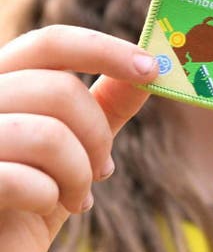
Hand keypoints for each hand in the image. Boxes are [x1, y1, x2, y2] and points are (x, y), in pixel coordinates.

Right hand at [0, 25, 155, 251]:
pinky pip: (22, 179)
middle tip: (102, 170)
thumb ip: (105, 107)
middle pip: (59, 90)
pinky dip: (49, 197)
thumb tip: (151, 70)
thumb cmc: (27, 202)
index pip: (50, 43)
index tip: (153, 69)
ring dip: (79, 173)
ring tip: (77, 197)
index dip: (106, 50)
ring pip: (47, 134)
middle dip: (97, 135)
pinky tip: (44, 208)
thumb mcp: (75, 148)